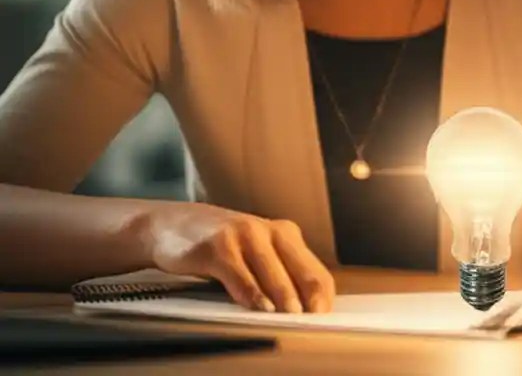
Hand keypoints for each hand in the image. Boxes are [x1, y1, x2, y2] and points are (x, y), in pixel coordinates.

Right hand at [142, 202, 334, 312]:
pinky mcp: (218, 246)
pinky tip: (259, 308)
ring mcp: (245, 235)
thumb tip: (305, 311)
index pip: (317, 273)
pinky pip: (241, 274)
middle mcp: (270, 231)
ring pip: (274, 274)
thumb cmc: (220, 246)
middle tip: (313, 323)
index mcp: (287, 235)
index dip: (323, 299)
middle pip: (302, 272)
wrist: (170, 224)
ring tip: (292, 318)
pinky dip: (252, 294)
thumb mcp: (256, 254)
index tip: (324, 321)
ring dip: (285, 298)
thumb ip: (279, 274)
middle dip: (310, 301)